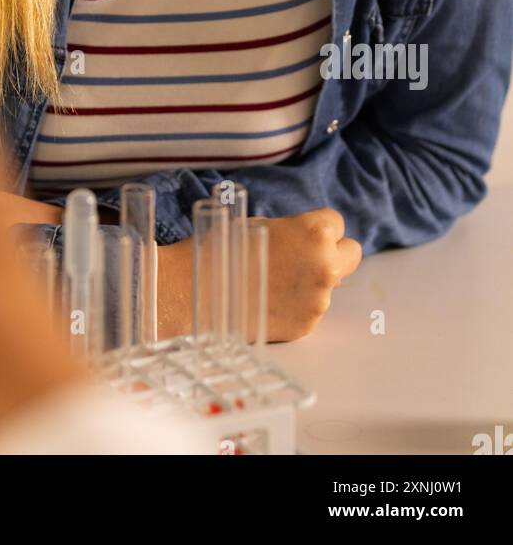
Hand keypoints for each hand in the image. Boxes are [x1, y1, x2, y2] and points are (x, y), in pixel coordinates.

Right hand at [156, 207, 361, 342]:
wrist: (197, 291)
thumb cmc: (224, 248)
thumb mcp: (262, 225)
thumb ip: (295, 233)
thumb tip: (310, 243)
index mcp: (314, 232)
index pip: (337, 222)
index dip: (318, 227)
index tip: (302, 233)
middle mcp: (325, 265)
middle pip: (352, 253)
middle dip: (333, 252)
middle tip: (305, 256)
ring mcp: (319, 299)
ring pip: (330, 284)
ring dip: (311, 281)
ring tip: (273, 281)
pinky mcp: (308, 325)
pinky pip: (312, 308)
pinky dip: (297, 305)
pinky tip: (269, 301)